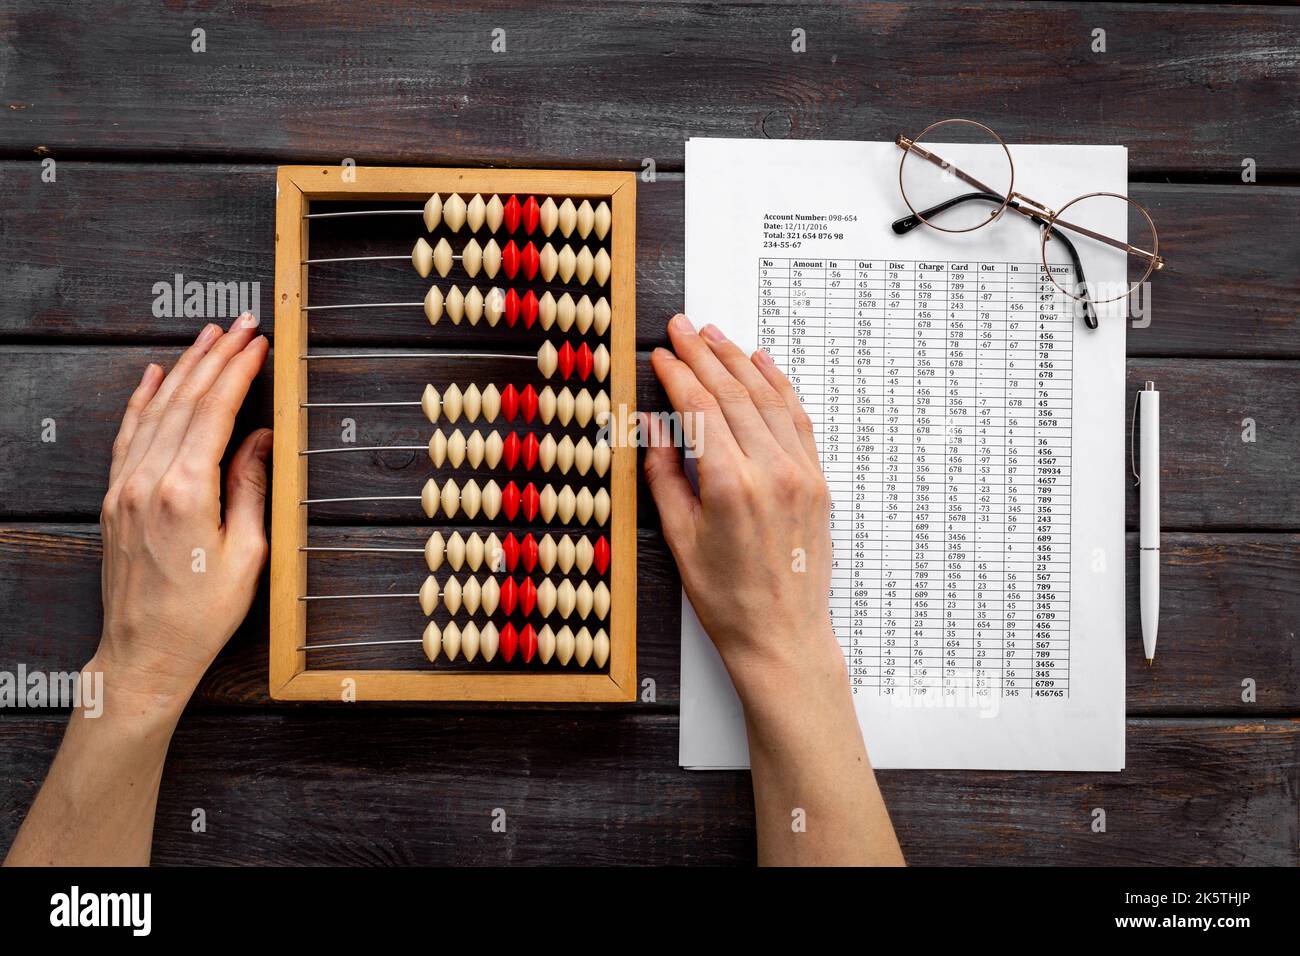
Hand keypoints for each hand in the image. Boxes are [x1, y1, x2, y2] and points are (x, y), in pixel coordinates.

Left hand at [95, 313, 270, 718]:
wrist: (144, 653)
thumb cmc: (202, 614)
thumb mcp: (248, 553)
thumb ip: (249, 487)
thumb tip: (257, 437)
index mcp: (185, 492)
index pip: (214, 412)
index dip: (237, 372)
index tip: (257, 344)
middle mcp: (147, 481)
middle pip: (184, 401)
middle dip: (214, 357)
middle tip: (240, 326)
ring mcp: (124, 488)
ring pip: (154, 411)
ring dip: (182, 370)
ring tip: (206, 338)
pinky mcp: (113, 499)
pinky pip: (127, 435)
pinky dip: (141, 401)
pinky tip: (153, 377)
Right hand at [643, 313, 840, 698]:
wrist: (782, 637)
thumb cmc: (728, 600)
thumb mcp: (680, 538)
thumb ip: (664, 475)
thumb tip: (651, 427)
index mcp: (731, 487)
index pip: (701, 409)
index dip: (677, 374)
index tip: (661, 353)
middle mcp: (772, 473)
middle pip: (734, 393)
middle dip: (704, 354)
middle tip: (681, 326)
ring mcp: (800, 474)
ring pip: (769, 398)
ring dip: (739, 360)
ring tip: (715, 334)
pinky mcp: (817, 482)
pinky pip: (798, 419)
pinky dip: (780, 386)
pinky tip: (762, 364)